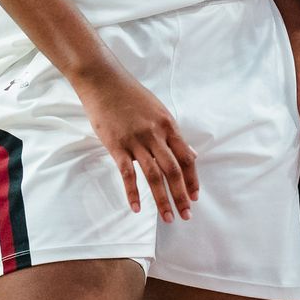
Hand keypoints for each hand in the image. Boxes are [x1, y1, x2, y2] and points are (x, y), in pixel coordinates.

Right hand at [72, 66, 197, 221]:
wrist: (103, 81)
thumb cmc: (130, 95)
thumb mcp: (158, 110)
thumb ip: (172, 134)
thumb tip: (190, 153)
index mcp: (168, 125)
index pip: (186, 157)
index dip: (192, 179)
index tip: (195, 197)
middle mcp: (155, 134)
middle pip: (173, 170)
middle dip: (181, 195)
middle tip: (185, 215)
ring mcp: (136, 140)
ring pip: (154, 175)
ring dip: (162, 199)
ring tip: (167, 217)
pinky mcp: (116, 145)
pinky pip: (127, 174)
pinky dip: (133, 193)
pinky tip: (137, 208)